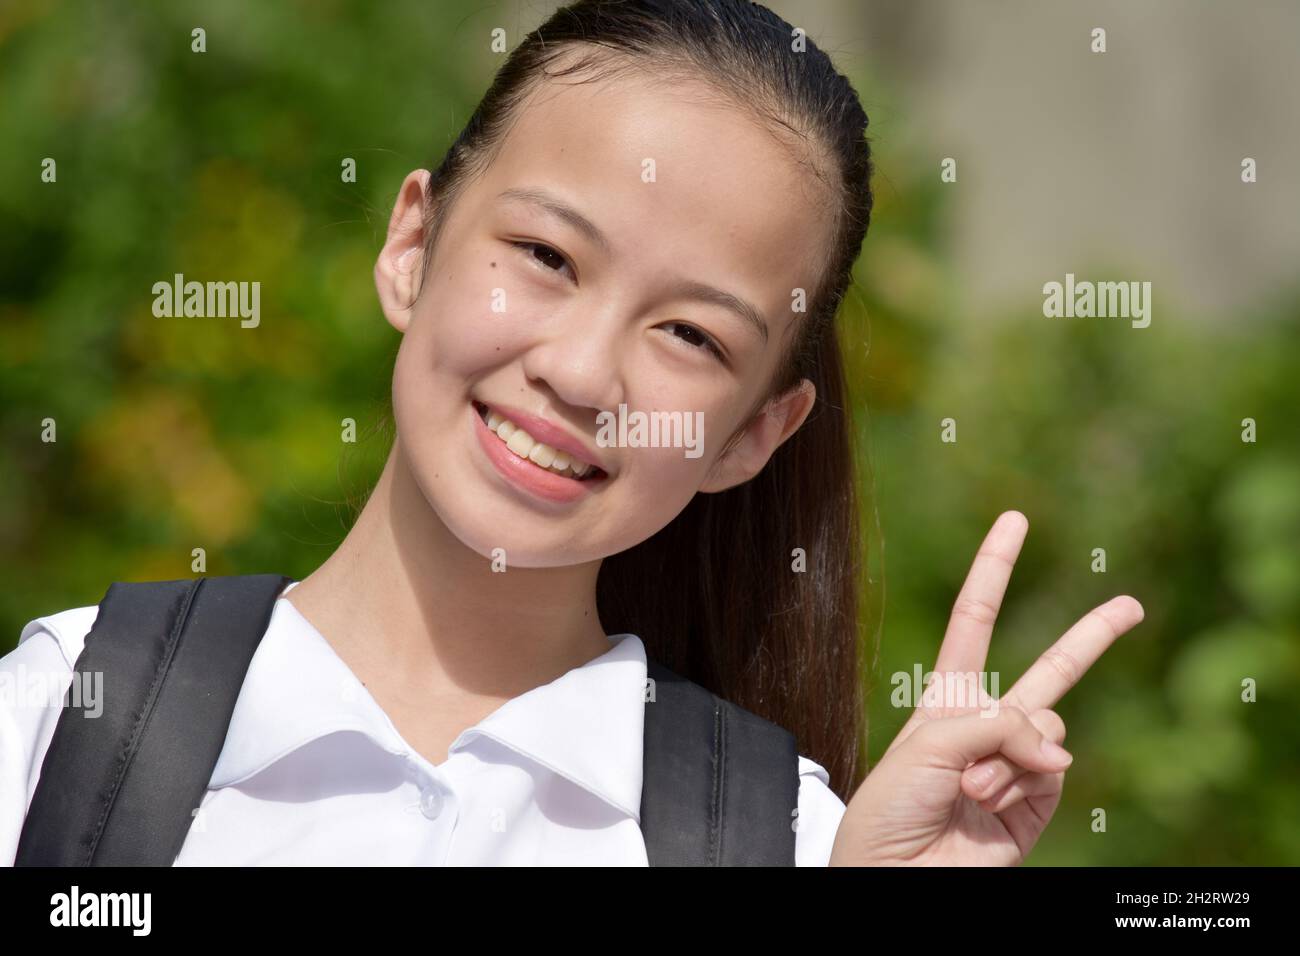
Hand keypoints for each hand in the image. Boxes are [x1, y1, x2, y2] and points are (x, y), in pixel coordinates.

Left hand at [828, 511, 1144, 865]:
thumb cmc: (890, 805)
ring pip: (1049, 725)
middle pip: (1051, 670)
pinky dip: (1024, 782)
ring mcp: (1015, 765)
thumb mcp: (928, 740)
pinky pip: (1051, 771)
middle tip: (1132, 605)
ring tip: (971, 786)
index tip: (1015, 522)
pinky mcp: (1035, 805)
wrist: (893, 875)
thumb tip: (1059, 750)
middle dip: (1091, 638)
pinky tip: (991, 802)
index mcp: (947, 699)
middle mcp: (985, 726)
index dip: (994, 570)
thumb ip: (998, 724)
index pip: (975, 621)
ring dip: (1009, 754)